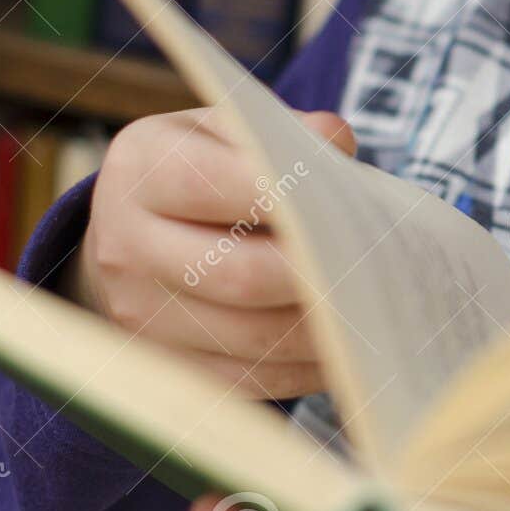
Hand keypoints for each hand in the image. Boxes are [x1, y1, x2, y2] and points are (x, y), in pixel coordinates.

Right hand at [67, 105, 356, 399]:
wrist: (134, 232)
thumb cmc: (205, 169)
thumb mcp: (233, 131)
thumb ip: (286, 132)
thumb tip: (336, 146)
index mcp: (142, 168)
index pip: (216, 185)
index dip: (289, 199)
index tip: (349, 209)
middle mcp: (126, 245)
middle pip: (238, 275)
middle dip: (320, 276)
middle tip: (383, 269)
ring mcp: (139, 315)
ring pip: (251, 338)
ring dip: (326, 332)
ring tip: (380, 311)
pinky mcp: (167, 365)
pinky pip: (250, 379)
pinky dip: (309, 369)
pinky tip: (352, 350)